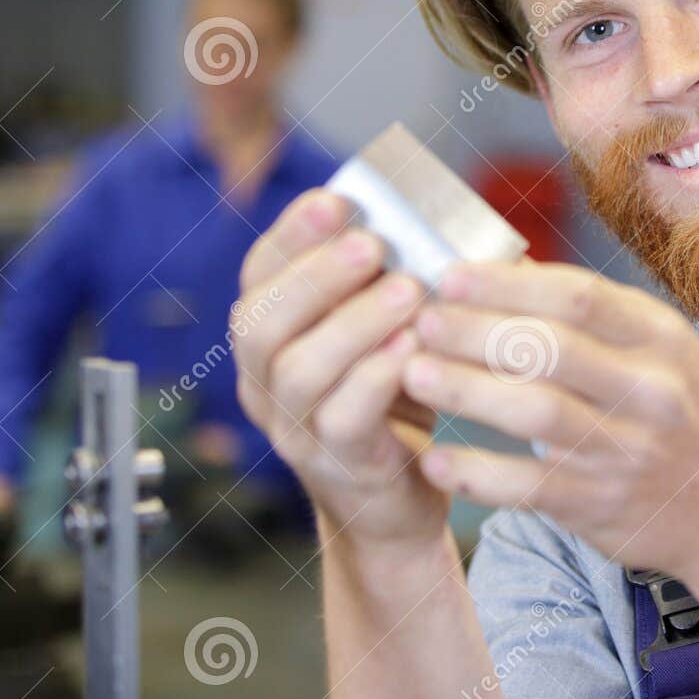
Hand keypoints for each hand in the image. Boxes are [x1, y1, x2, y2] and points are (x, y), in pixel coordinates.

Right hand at [234, 189, 446, 547]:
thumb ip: (389, 279)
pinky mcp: (336, 465)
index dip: (292, 234)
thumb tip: (440, 218)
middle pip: (259, 321)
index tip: (337, 201)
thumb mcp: (385, 328)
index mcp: (272, 334)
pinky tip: (411, 351)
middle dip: (315, 275)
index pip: (259, 274)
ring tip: (407, 291)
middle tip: (372, 245)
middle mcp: (264, 380)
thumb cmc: (397, 395)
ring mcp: (293, 427)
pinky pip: (341, 419)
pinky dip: (376, 379)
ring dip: (353, 324)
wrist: (401, 498)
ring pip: (297, 370)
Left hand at [400, 261, 698, 579]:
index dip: (506, 284)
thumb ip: (595, 315)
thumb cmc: (685, 417)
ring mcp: (629, 450)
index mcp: (662, 338)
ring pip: (535, 413)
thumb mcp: (661, 352)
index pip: (578, 296)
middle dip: (474, 330)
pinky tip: (435, 459)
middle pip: (549, 348)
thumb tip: (509, 266)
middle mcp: (651, 390)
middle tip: (416, 319)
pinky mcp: (604, 506)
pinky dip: (478, 474)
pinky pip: (530, 488)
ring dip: (467, 391)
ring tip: (414, 373)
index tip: (449, 275)